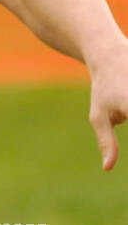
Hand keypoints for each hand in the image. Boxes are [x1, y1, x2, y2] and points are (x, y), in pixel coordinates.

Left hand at [88, 40, 127, 169]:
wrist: (112, 56)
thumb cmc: (103, 90)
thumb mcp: (98, 116)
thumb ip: (106, 141)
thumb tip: (107, 168)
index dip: (124, 118)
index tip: (122, 123)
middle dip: (125, 116)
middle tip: (120, 117)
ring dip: (125, 113)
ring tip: (118, 112)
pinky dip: (127, 111)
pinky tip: (122, 110)